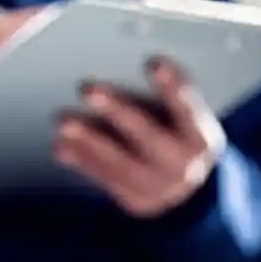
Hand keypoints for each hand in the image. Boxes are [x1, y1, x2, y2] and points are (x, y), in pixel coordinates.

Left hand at [53, 58, 226, 218]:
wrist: (187, 190)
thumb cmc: (176, 135)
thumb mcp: (182, 120)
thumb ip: (161, 101)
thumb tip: (113, 75)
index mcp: (200, 136)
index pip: (187, 107)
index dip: (172, 85)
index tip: (152, 61)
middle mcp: (183, 164)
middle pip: (146, 135)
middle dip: (117, 110)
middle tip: (87, 88)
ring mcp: (158, 185)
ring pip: (119, 161)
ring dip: (88, 139)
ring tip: (63, 120)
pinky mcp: (134, 199)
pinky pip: (103, 178)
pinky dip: (80, 160)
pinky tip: (60, 145)